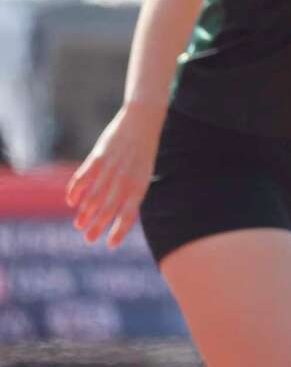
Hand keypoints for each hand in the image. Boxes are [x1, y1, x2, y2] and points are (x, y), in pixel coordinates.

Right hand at [65, 100, 164, 247]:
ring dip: (86, 212)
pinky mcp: (99, 156)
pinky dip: (76, 190)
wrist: (142, 121)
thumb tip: (117, 213)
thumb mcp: (142, 173)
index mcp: (140, 185)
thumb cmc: (142, 152)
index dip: (119, 230)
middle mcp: (126, 178)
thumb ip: (130, 192)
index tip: (109, 245)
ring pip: (95, 195)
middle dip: (98, 226)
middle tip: (88, 239)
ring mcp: (112, 167)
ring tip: (79, 224)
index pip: (129, 214)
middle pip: (109, 208)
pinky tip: (71, 201)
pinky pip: (84, 177)